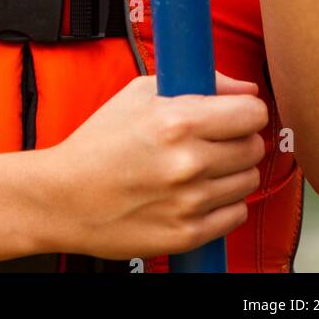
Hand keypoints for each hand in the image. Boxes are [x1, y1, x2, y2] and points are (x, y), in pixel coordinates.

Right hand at [37, 72, 266, 261]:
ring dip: (232, 172)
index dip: (247, 111)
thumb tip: (247, 91)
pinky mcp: (188, 234)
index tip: (236, 114)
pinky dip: (223, 203)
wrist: (64, 197)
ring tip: (200, 167)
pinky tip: (196, 193)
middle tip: (214, 140)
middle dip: (239, 140)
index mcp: (177, 121)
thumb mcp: (139, 94)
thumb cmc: (98, 143)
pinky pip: (235, 214)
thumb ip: (201, 84)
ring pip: (248, 181)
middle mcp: (189, 162)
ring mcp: (190, 202)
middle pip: (254, 147)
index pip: (252, 114)